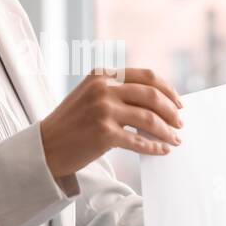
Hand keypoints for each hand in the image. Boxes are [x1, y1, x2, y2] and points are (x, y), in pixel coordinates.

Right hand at [39, 67, 183, 179]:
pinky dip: (154, 147)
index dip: (168, 90)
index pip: (147, 77)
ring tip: (175, 140)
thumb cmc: (71, 123)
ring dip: (167, 131)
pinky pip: (139, 141)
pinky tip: (162, 151)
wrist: (46, 146)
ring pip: (149, 119)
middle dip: (172, 112)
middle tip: (180, 124)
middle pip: (152, 96)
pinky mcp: (103, 134)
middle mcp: (103, 89)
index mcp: (103, 75)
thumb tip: (158, 102)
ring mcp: (103, 111)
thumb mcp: (90, 95)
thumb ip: (118, 91)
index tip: (179, 103)